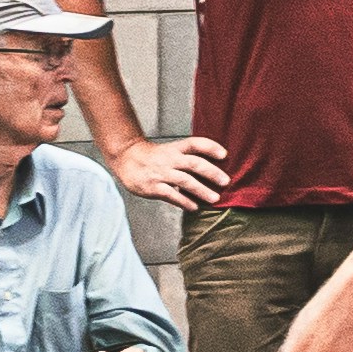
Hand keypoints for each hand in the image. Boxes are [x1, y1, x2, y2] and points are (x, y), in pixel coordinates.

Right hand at [108, 134, 230, 208]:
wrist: (126, 158)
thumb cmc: (154, 157)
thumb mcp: (170, 151)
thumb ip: (188, 158)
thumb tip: (213, 170)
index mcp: (175, 149)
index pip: (195, 144)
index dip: (210, 147)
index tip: (224, 155)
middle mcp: (169, 159)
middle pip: (193, 163)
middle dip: (211, 172)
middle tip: (225, 181)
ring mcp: (161, 173)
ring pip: (184, 180)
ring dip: (201, 190)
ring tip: (215, 198)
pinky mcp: (153, 187)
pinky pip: (171, 195)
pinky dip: (184, 202)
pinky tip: (194, 207)